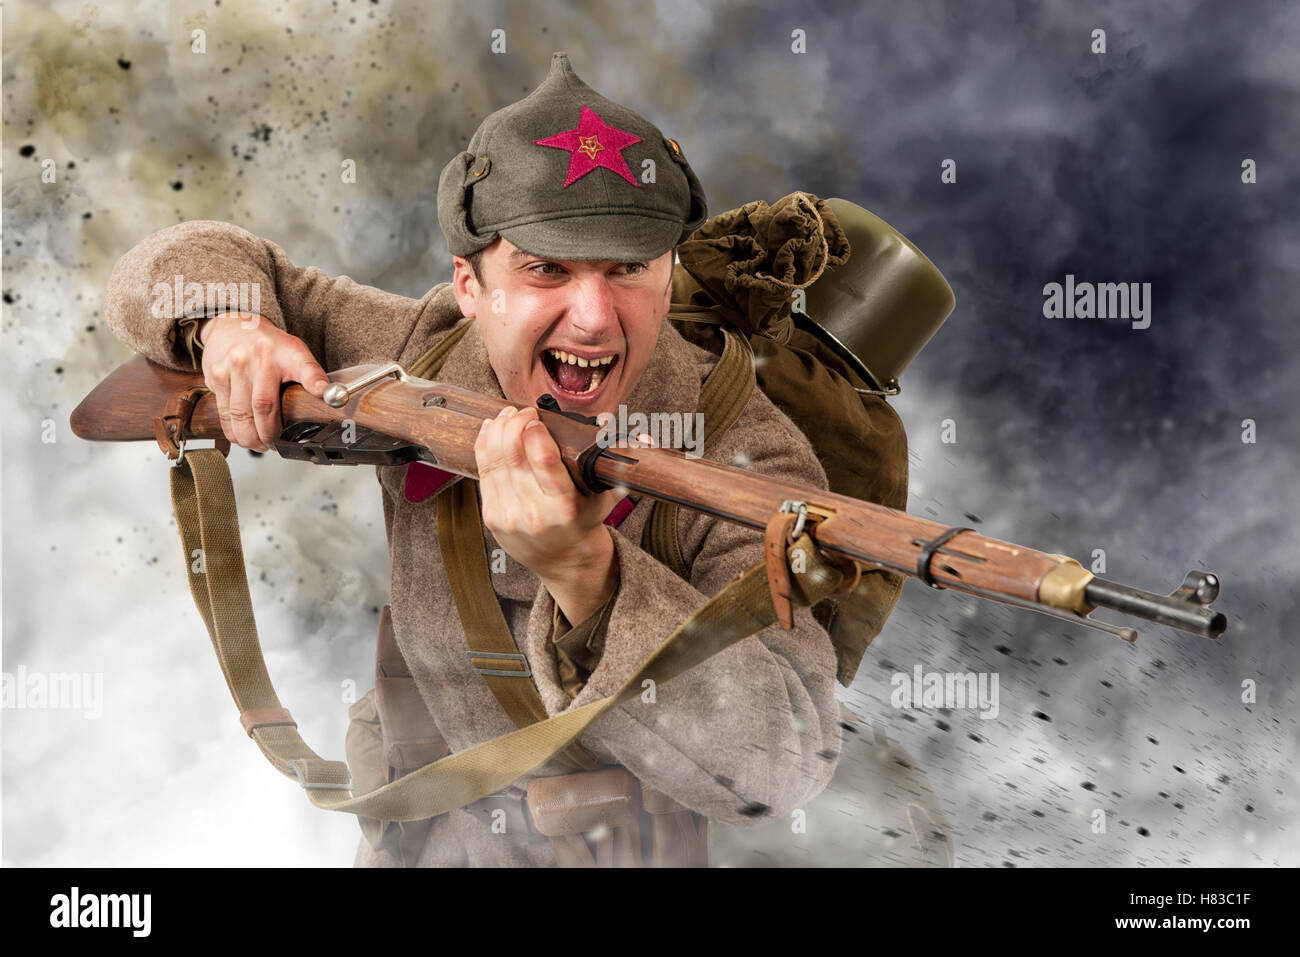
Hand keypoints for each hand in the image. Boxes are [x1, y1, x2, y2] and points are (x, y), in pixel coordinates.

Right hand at [198, 312, 329, 451]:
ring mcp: (234, 367)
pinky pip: (224, 415)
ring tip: (261, 445)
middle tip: (277, 445)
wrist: (233, 326)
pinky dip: (235, 433)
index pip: (304, 367)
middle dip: (271, 434)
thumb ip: (312, 376)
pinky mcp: (216, 377)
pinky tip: (245, 437)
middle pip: (264, 406)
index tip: (325, 393)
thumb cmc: (268, 346)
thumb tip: (331, 400)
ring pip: (241, 415)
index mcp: (286, 352)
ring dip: (252, 439)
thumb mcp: (296, 353)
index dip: (316, 381)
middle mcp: (258, 358)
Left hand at [476, 404, 624, 621]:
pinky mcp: (492, 516)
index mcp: (565, 507)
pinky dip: (485, 445)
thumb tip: (646, 437)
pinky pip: (483, 472)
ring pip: (494, 460)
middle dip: (514, 424)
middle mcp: (534, 513)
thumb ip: (621, 465)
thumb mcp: (607, 497)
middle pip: (513, 455)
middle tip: (523, 412)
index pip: (544, 462)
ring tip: (507, 416)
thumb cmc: (585, 521)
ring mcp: (509, 516)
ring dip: (497, 430)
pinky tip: (491, 430)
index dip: (535, 432)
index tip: (537, 416)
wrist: (564, 561)